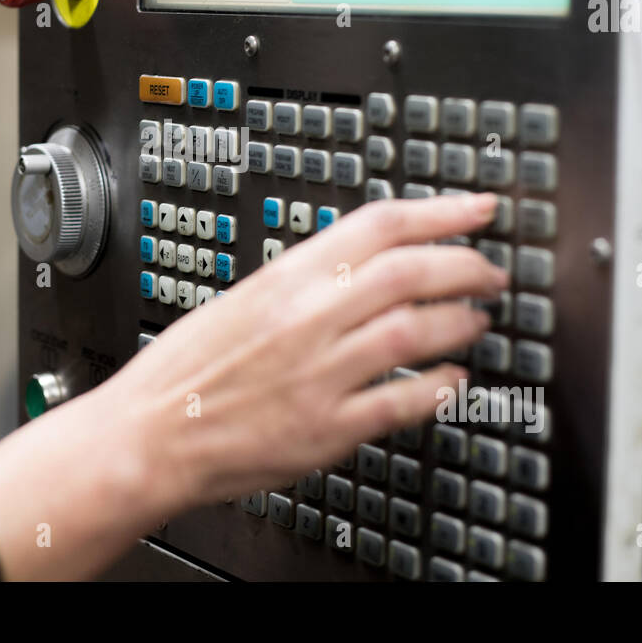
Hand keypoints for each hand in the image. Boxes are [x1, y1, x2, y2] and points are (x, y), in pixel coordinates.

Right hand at [0, 193, 505, 579]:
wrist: (149, 433)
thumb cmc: (187, 369)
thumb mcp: (243, 298)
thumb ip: (305, 279)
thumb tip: (369, 261)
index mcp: (284, 278)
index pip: (378, 225)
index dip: (441, 212)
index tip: (478, 209)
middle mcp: (305, 320)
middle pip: (409, 272)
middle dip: (466, 266)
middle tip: (492, 271)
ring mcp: (318, 375)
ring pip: (414, 331)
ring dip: (459, 321)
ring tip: (477, 319)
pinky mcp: (324, 429)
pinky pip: (400, 402)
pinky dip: (439, 387)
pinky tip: (453, 379)